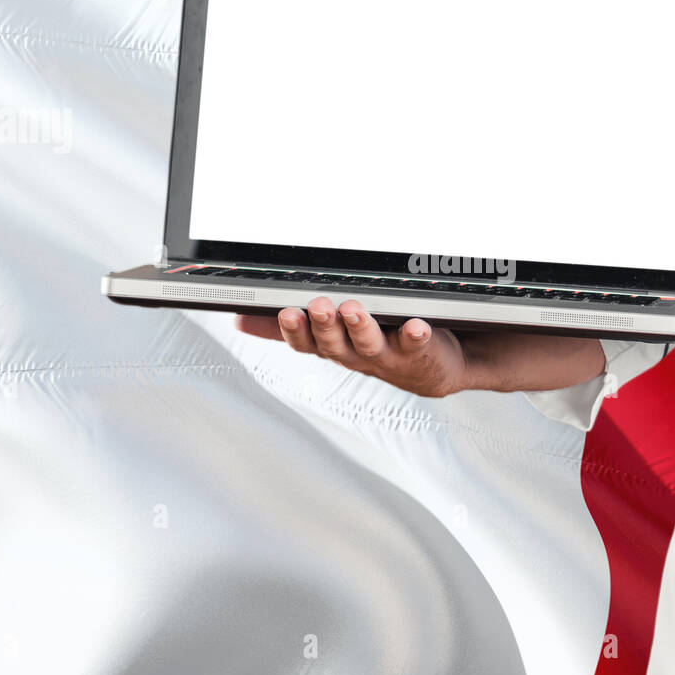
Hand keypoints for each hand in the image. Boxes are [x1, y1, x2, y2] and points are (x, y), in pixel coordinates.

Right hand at [236, 296, 605, 396]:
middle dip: (325, 325)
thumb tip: (241, 321)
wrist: (433, 367)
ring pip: (370, 344)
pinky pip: (418, 344)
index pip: (305, 342)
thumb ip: (290, 330)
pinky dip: (417, 335)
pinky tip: (416, 324)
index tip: (286, 312)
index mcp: (334, 348)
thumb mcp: (330, 340)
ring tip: (356, 309)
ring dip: (362, 328)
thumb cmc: (379, 346)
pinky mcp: (421, 352)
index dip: (294, 331)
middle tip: (319, 306)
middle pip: (335, 343)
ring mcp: (390, 356)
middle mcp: (358, 355)